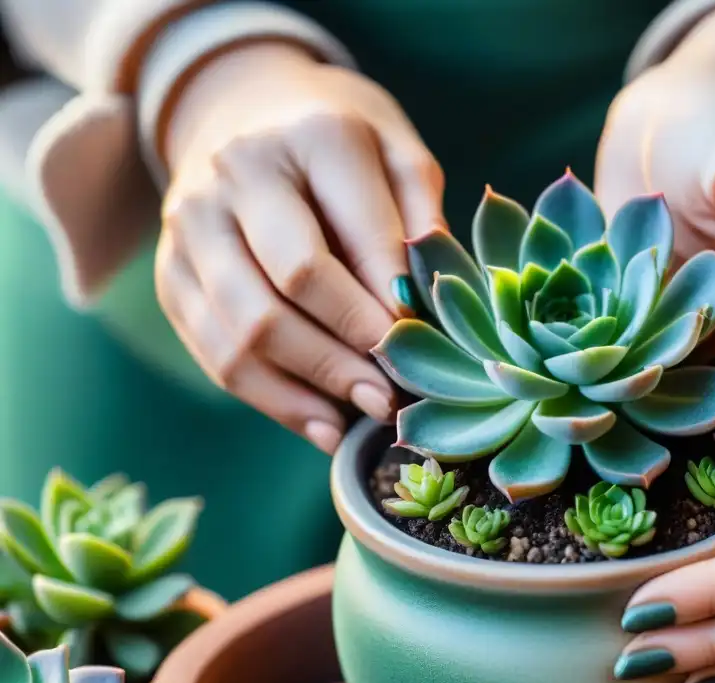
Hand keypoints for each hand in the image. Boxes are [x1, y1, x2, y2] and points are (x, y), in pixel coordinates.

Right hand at [154, 43, 444, 451]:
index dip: (392, 304)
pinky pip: (216, 353)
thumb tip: (429, 301)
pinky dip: (273, 400)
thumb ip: (421, 216)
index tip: (424, 348)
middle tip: (396, 394)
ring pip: (247, 329)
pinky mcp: (172, 274)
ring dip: (314, 386)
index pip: (355, 235)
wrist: (242, 115)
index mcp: (310, 136)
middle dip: (351, 351)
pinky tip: (322, 424)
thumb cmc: (342, 145)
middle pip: (294, 284)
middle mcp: (239, 174)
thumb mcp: (397, 152)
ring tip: (366, 414)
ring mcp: (193, 225)